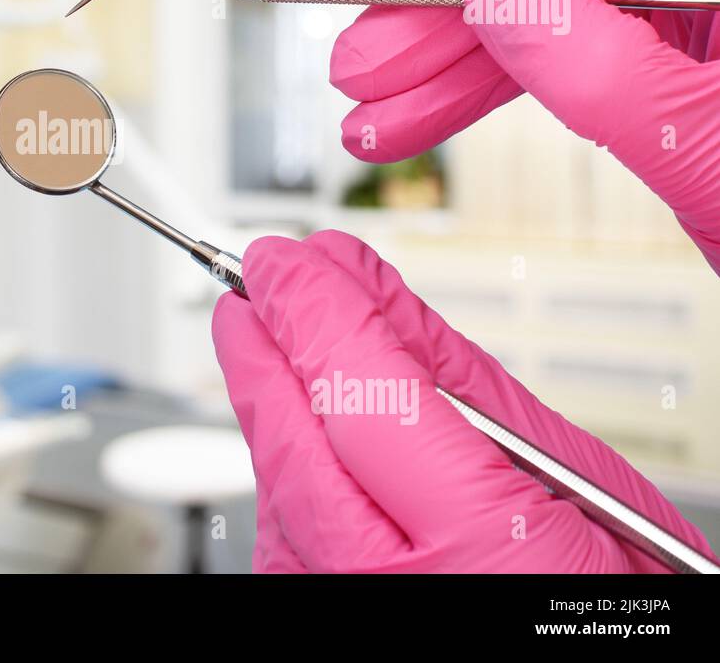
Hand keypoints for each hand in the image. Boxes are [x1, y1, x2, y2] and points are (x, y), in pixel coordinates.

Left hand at [210, 230, 714, 571]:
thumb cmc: (601, 597)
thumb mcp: (574, 478)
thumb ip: (463, 382)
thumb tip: (375, 297)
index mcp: (480, 549)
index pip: (361, 393)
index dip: (312, 311)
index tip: (286, 259)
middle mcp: (388, 587)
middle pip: (291, 430)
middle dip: (270, 337)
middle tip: (264, 277)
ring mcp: (339, 602)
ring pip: (277, 468)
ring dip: (278, 394)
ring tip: (287, 332)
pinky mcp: (309, 607)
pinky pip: (285, 512)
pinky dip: (295, 454)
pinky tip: (308, 415)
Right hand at [330, 0, 719, 274]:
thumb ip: (615, 75)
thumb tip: (500, 1)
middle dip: (447, 8)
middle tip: (370, 55)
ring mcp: (690, 16)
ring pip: (539, 9)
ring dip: (444, 62)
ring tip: (372, 112)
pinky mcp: (664, 69)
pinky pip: (556, 62)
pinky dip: (482, 96)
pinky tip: (417, 122)